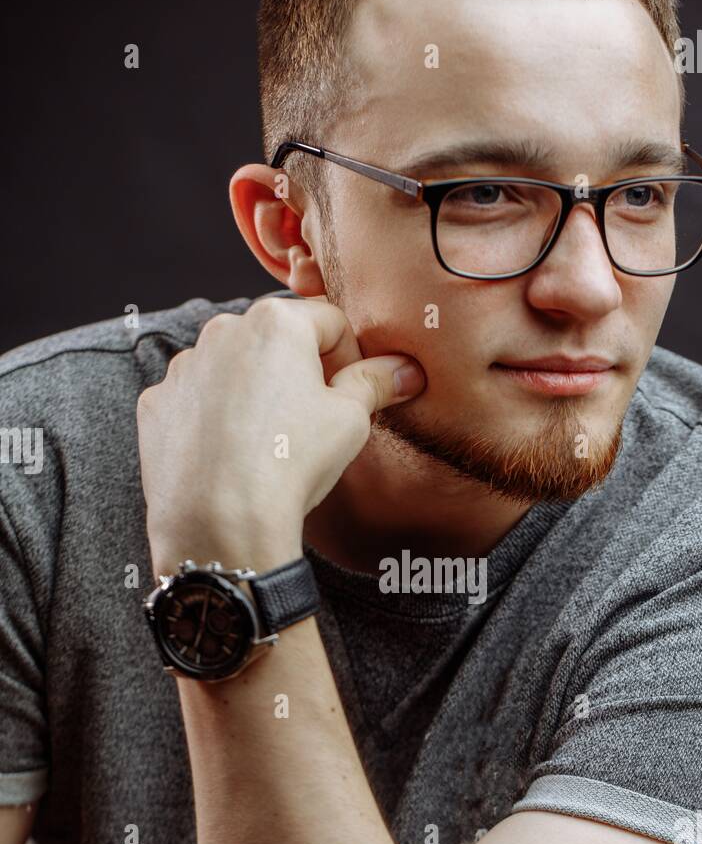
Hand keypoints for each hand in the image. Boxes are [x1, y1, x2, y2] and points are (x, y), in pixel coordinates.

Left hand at [136, 296, 425, 577]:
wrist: (221, 521)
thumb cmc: (290, 462)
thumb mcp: (351, 421)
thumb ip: (375, 383)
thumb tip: (403, 369)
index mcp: (276, 322)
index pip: (329, 322)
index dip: (351, 357)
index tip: (354, 393)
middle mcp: (222, 331)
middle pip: (275, 341)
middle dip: (298, 371)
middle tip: (313, 421)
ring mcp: (184, 368)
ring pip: (232, 368)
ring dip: (253, 391)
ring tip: (268, 442)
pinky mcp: (157, 404)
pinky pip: (195, 400)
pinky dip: (213, 418)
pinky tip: (230, 455)